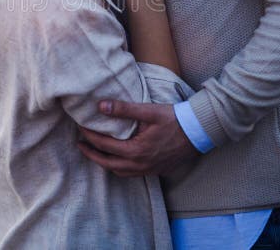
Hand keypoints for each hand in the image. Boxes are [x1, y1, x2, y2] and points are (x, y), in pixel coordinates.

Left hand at [77, 101, 197, 176]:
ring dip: (105, 163)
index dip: (90, 136)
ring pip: (120, 172)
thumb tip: (101, 106)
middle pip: (108, 164)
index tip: (80, 128)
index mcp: (136, 151)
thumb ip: (124, 109)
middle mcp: (140, 165)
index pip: (104, 145)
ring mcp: (149, 170)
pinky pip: (131, 174)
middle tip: (80, 145)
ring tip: (95, 152)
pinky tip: (118, 160)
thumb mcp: (148, 111)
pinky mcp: (156, 170)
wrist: (199, 131)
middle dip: (92, 154)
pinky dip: (119, 168)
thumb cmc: (175, 119)